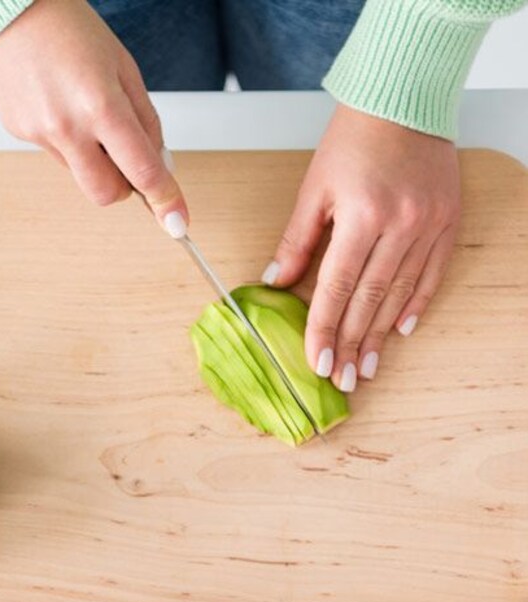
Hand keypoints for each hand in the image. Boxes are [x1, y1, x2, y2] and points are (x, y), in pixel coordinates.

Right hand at [0, 0, 186, 229]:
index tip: (177, 222)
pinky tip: (58, 103)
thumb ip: (144, 120)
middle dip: (124, 186)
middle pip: (106, 194)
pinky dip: (67, 138)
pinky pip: (56, 153)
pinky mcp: (19, 133)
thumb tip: (157, 164)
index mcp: (100, 106)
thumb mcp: (123, 66)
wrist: (8, 7)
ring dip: (93, 157)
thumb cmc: (68, 27)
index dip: (164, 199)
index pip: (141, 170)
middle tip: (125, 157)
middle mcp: (66, 127)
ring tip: (83, 109)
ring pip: (81, 173)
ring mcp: (39, 134)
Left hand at [264, 104, 460, 391]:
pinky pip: (433, 273)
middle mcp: (400, 224)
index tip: (316, 362)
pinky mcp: (448, 219)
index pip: (337, 287)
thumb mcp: (314, 188)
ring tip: (365, 367)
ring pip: (401, 292)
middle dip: (351, 343)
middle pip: (370, 298)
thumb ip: (297, 240)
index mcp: (363, 215)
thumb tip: (276, 282)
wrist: (405, 97)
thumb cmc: (353, 139)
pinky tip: (399, 331)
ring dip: (380, 335)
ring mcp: (429, 223)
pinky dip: (416, 304)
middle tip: (340, 379)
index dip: (324, 329)